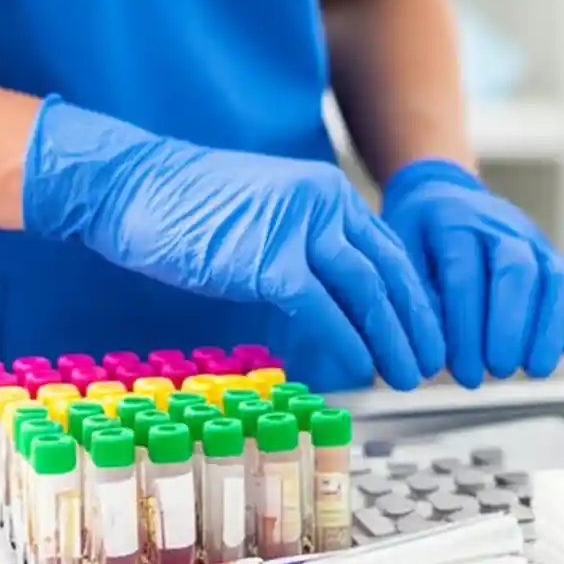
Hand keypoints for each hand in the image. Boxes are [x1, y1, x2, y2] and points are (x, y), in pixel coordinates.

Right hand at [22, 96, 444, 390]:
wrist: (134, 187)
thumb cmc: (190, 211)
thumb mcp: (268, 220)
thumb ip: (309, 250)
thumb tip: (341, 302)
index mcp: (328, 193)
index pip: (390, 251)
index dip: (415, 299)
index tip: (426, 333)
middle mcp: (325, 204)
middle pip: (389, 273)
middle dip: (416, 325)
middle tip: (429, 365)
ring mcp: (299, 230)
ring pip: (367, 293)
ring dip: (392, 342)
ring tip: (405, 376)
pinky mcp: (272, 262)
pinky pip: (326, 311)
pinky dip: (349, 344)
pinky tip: (360, 369)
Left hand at [381, 159, 563, 386]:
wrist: (441, 192)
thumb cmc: (415, 233)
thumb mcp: (396, 254)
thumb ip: (415, 297)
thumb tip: (426, 355)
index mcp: (454, 225)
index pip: (464, 276)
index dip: (463, 326)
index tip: (457, 369)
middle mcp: (500, 229)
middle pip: (516, 272)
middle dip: (509, 326)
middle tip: (497, 370)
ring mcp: (532, 240)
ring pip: (553, 276)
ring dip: (549, 326)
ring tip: (537, 370)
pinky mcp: (550, 255)